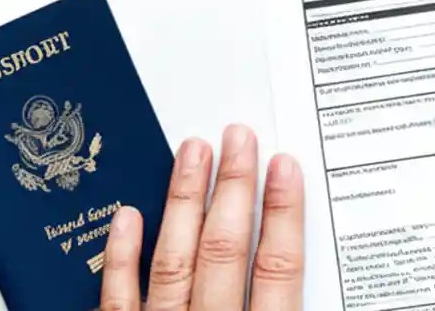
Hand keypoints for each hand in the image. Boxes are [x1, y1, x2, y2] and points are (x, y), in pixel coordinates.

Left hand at [99, 124, 304, 310]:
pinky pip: (118, 303)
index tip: (284, 168)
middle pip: (224, 252)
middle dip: (234, 188)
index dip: (283, 214)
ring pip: (174, 263)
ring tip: (193, 153)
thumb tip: (316, 281)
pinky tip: (128, 215)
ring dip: (185, 202)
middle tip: (238, 140)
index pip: (277, 270)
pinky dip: (122, 258)